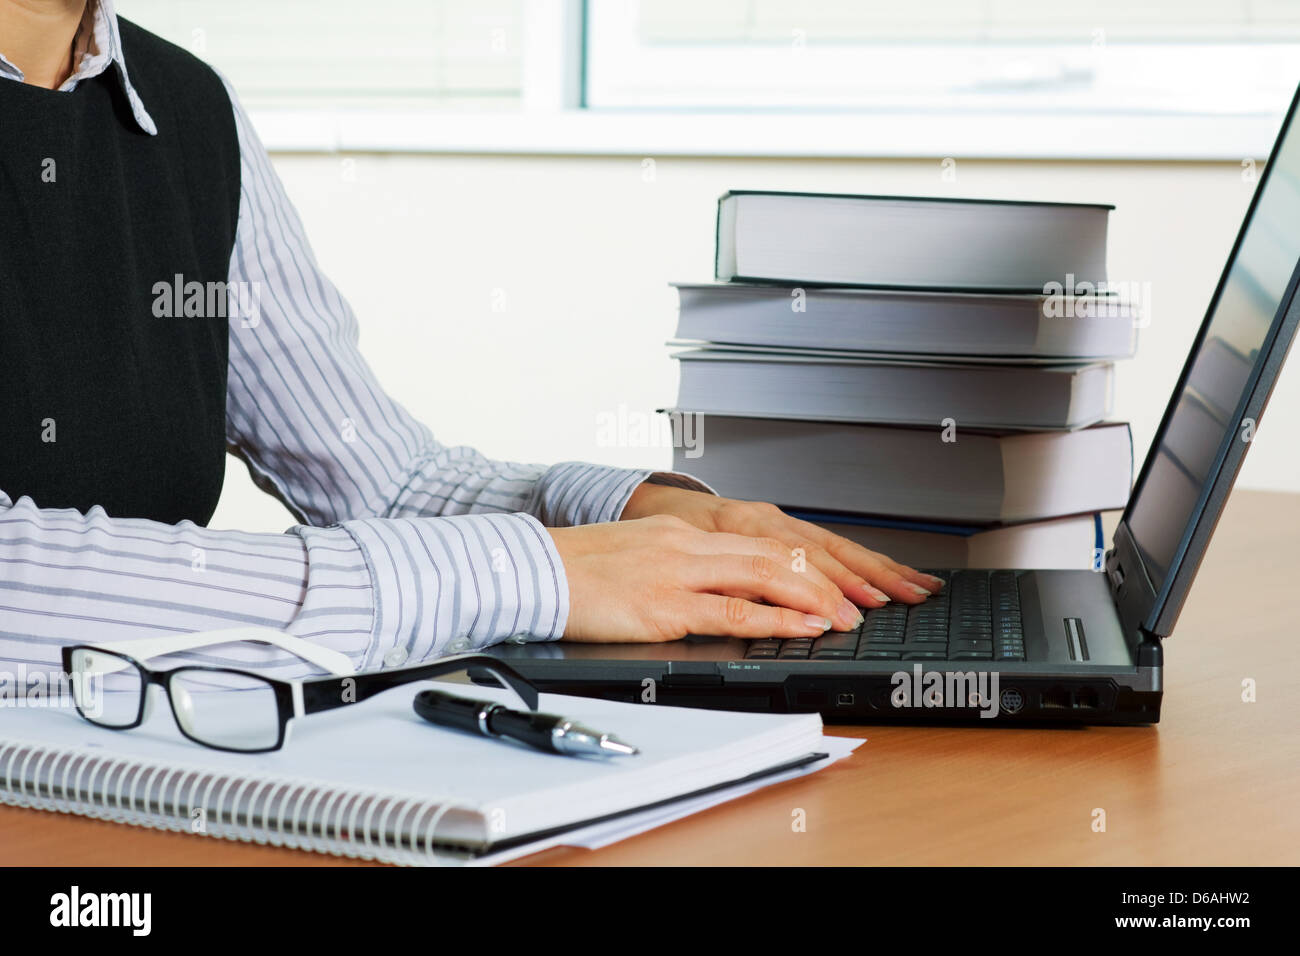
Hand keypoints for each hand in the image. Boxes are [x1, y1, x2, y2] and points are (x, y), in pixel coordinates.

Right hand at [547, 515, 867, 642]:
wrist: (530, 571)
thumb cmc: (577, 571)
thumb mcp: (639, 558)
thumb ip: (682, 568)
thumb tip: (722, 593)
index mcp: (683, 533)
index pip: (764, 541)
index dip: (810, 561)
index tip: (844, 579)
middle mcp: (688, 545)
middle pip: (777, 553)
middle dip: (827, 578)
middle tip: (864, 600)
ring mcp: (677, 573)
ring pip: (765, 574)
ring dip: (813, 597)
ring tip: (845, 616)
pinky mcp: (662, 605)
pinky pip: (731, 610)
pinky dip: (775, 618)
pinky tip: (801, 625)